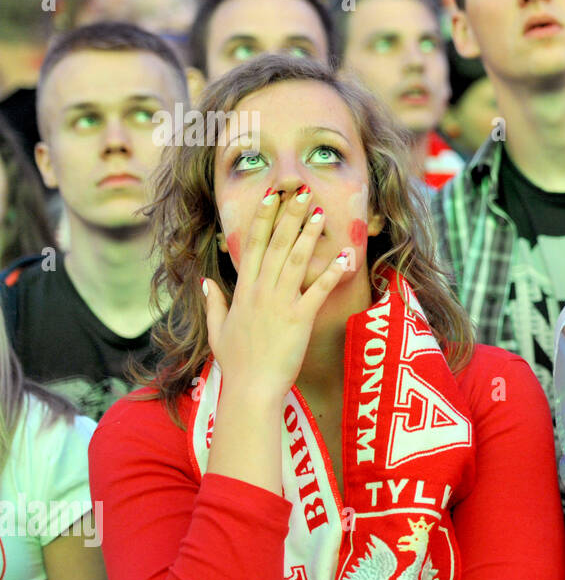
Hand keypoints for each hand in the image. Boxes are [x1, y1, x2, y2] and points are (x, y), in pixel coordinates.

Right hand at [201, 187, 353, 401]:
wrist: (249, 388)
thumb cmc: (236, 362)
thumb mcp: (217, 329)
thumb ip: (214, 303)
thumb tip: (206, 281)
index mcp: (242, 290)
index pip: (253, 246)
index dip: (263, 219)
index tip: (272, 198)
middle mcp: (261, 291)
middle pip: (277, 245)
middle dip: (290, 216)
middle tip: (302, 191)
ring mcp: (280, 303)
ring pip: (296, 260)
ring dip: (310, 235)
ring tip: (321, 212)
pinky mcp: (300, 318)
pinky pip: (318, 290)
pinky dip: (332, 272)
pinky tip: (344, 256)